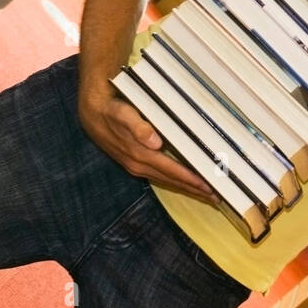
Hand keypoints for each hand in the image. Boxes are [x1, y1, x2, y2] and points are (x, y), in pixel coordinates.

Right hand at [78, 81, 216, 202]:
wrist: (92, 113)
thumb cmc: (111, 111)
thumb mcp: (122, 113)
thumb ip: (138, 126)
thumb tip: (154, 141)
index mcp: (140, 155)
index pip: (172, 170)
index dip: (190, 179)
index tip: (208, 186)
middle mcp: (139, 165)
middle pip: (172, 180)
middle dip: (194, 189)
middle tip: (216, 197)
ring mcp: (137, 166)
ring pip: (167, 180)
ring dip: (186, 188)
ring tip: (206, 194)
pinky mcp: (136, 164)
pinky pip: (160, 176)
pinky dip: (175, 181)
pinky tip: (185, 183)